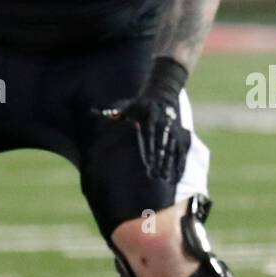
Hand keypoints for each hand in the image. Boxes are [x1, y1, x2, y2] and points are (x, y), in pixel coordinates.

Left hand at [92, 56, 190, 183]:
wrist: (162, 96)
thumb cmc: (140, 105)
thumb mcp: (127, 106)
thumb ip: (113, 111)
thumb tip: (93, 111)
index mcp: (150, 118)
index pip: (150, 136)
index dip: (149, 150)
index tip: (147, 164)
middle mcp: (164, 125)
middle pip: (162, 145)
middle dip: (159, 161)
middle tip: (155, 176)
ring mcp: (174, 131)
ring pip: (173, 150)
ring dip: (170, 165)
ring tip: (165, 179)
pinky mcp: (181, 136)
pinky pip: (182, 152)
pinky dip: (180, 164)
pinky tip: (176, 177)